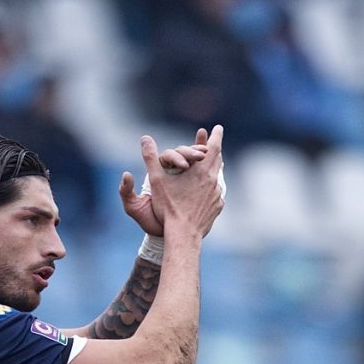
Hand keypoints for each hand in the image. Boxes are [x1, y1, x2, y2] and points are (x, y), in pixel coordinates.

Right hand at [136, 125, 224, 241]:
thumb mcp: (157, 181)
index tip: (218, 128)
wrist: (183, 235)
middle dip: (216, 150)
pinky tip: (211, 190)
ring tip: (215, 163)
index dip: (215, 136)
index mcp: (201, 171)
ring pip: (218, 176)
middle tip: (216, 143)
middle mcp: (213, 181)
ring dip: (216, 168)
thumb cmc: (169, 208)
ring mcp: (217, 195)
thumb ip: (150, 158)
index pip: (213, 147)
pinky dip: (214, 187)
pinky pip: (217, 193)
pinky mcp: (217, 208)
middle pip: (218, 160)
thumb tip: (144, 138)